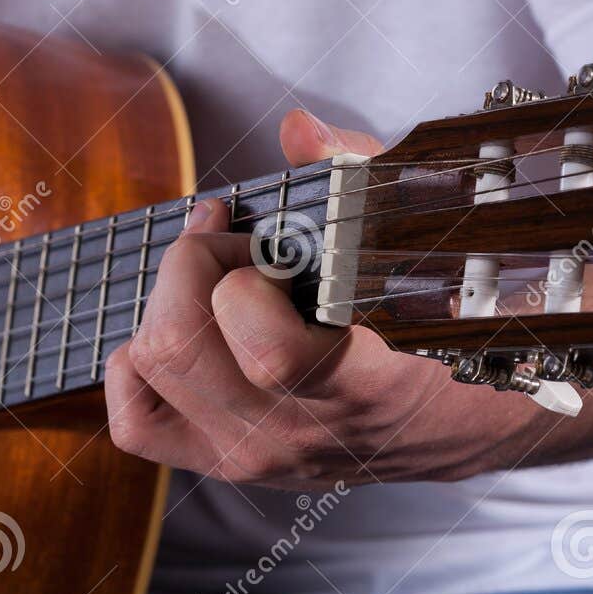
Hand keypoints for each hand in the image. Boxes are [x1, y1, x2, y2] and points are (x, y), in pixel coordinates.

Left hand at [107, 110, 451, 489]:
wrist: (460, 429)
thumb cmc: (445, 331)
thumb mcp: (420, 250)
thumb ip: (360, 182)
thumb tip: (297, 131)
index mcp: (357, 386)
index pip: (268, 353)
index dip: (242, 272)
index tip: (266, 241)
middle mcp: (292, 432)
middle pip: (175, 345)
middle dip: (190, 268)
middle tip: (235, 248)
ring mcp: (248, 456)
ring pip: (147, 367)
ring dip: (166, 304)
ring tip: (214, 285)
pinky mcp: (216, 462)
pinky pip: (132, 421)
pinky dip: (136, 369)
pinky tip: (185, 333)